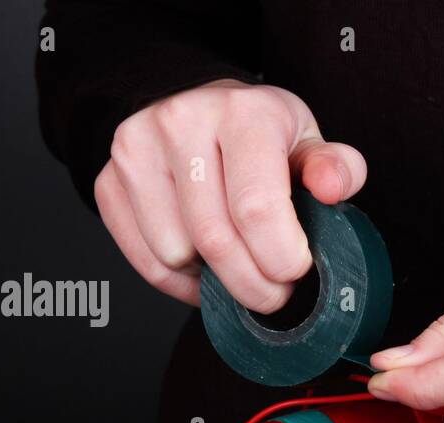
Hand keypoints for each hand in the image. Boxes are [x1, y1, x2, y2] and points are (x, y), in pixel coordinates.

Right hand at [95, 79, 366, 311]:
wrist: (193, 107)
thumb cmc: (257, 135)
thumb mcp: (306, 142)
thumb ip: (334, 169)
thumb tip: (331, 187)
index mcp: (243, 114)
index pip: (256, 207)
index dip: (280, 257)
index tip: (295, 272)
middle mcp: (182, 122)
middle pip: (216, 240)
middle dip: (253, 285)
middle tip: (273, 294)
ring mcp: (137, 150)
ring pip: (176, 255)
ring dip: (213, 280)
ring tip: (236, 264)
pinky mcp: (108, 180)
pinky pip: (144, 260)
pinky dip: (179, 283)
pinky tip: (203, 270)